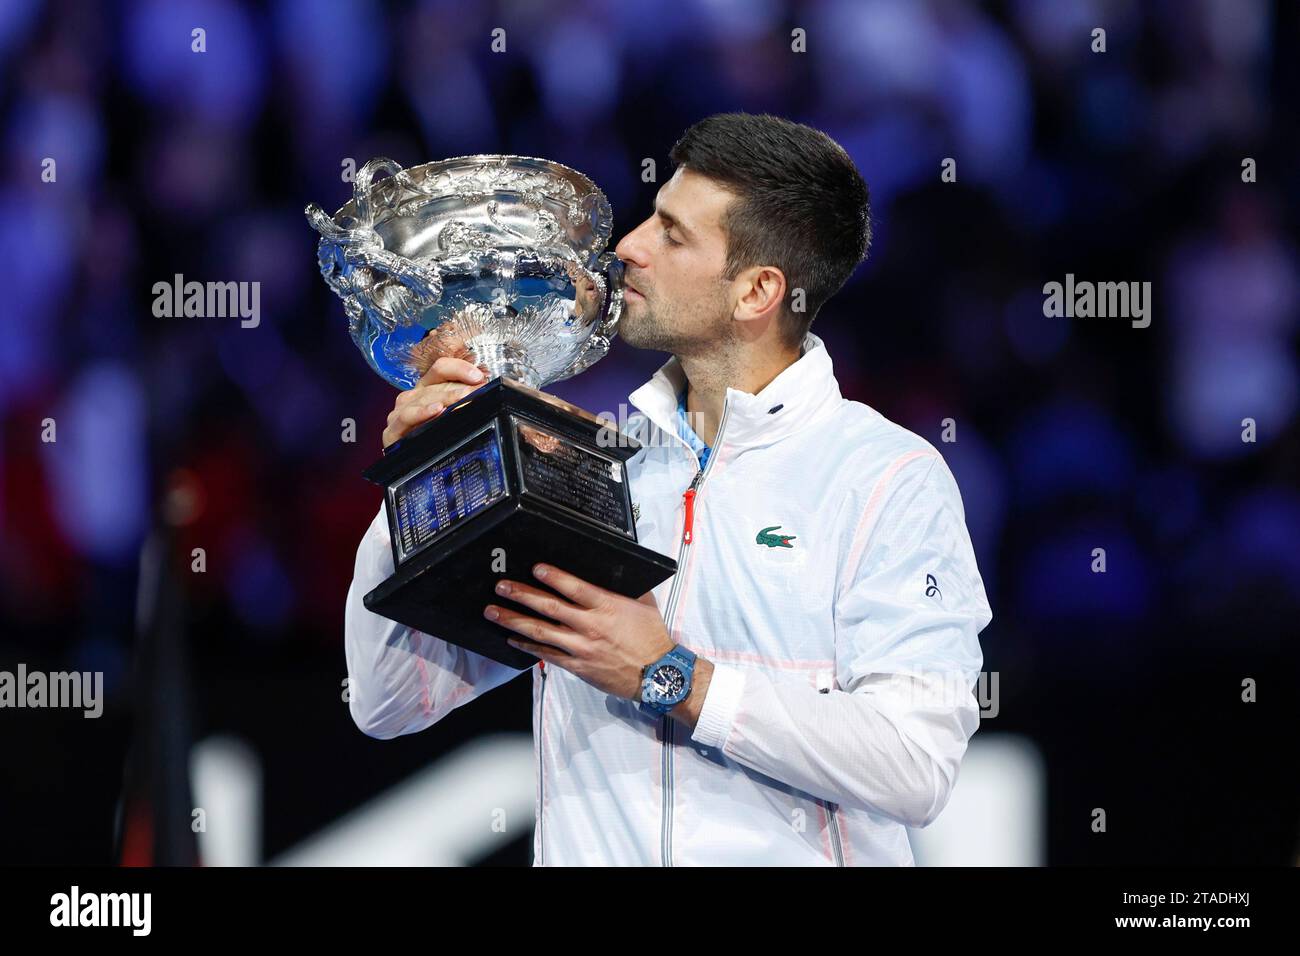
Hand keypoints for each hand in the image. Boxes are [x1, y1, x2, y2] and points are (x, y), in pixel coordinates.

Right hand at [381, 356, 487, 447]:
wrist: (410, 469)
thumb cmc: (432, 439)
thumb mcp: (451, 416)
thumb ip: (464, 400)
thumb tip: (483, 388)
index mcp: (426, 388)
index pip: (441, 368)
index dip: (460, 368)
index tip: (479, 376)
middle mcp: (412, 397)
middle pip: (435, 385)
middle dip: (458, 388)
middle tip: (477, 391)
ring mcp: (400, 412)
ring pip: (422, 399)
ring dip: (444, 398)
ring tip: (461, 398)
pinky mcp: (393, 431)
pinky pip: (406, 417)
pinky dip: (421, 413)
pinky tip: (436, 411)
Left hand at [485, 563, 675, 701]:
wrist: (657, 675)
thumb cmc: (651, 636)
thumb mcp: (644, 603)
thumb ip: (625, 586)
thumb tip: (614, 567)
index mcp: (607, 606)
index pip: (574, 587)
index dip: (553, 577)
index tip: (535, 568)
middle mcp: (590, 626)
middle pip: (549, 607)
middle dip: (522, 595)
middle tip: (501, 587)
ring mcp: (581, 648)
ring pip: (541, 632)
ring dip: (514, 620)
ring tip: (493, 611)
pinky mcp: (577, 666)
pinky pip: (547, 655)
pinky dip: (527, 646)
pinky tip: (511, 639)